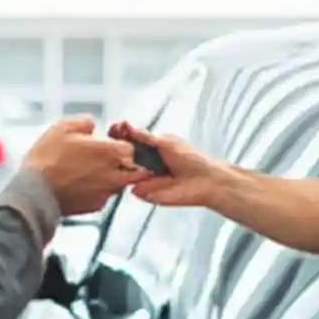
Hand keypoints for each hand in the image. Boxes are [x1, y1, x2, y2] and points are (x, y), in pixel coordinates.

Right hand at [22, 116, 151, 214]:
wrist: (35, 191)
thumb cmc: (49, 157)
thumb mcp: (63, 127)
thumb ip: (85, 123)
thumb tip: (92, 126)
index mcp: (109, 152)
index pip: (133, 148)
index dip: (123, 143)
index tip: (113, 141)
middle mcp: (113, 174)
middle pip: (134, 170)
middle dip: (126, 163)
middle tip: (111, 157)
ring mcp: (105, 192)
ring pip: (120, 184)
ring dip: (113, 176)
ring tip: (93, 170)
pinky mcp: (94, 206)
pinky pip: (104, 195)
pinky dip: (98, 189)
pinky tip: (82, 183)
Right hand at [107, 121, 235, 206]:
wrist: (206, 181)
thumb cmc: (191, 159)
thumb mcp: (166, 142)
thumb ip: (145, 136)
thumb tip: (127, 125)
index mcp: (150, 147)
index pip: (128, 141)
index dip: (119, 136)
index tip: (112, 130)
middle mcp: (144, 163)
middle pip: (123, 157)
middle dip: (117, 152)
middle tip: (114, 146)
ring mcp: (144, 179)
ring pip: (125, 174)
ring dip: (124, 169)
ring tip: (130, 162)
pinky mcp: (147, 194)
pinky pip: (134, 190)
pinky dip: (135, 185)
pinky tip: (140, 178)